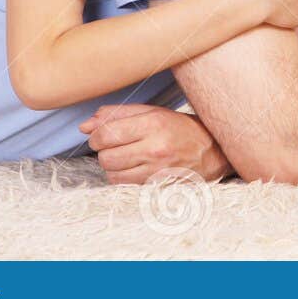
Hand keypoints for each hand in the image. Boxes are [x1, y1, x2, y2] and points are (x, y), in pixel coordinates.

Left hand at [79, 104, 229, 183]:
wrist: (212, 152)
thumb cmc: (180, 128)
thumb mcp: (154, 112)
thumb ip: (118, 115)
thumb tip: (85, 126)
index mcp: (154, 123)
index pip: (107, 134)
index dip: (96, 136)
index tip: (101, 135)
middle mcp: (155, 148)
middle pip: (106, 156)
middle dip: (104, 151)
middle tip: (115, 146)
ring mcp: (157, 170)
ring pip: (111, 173)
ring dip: (112, 165)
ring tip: (125, 156)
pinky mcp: (157, 185)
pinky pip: (122, 184)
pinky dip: (121, 177)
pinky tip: (132, 167)